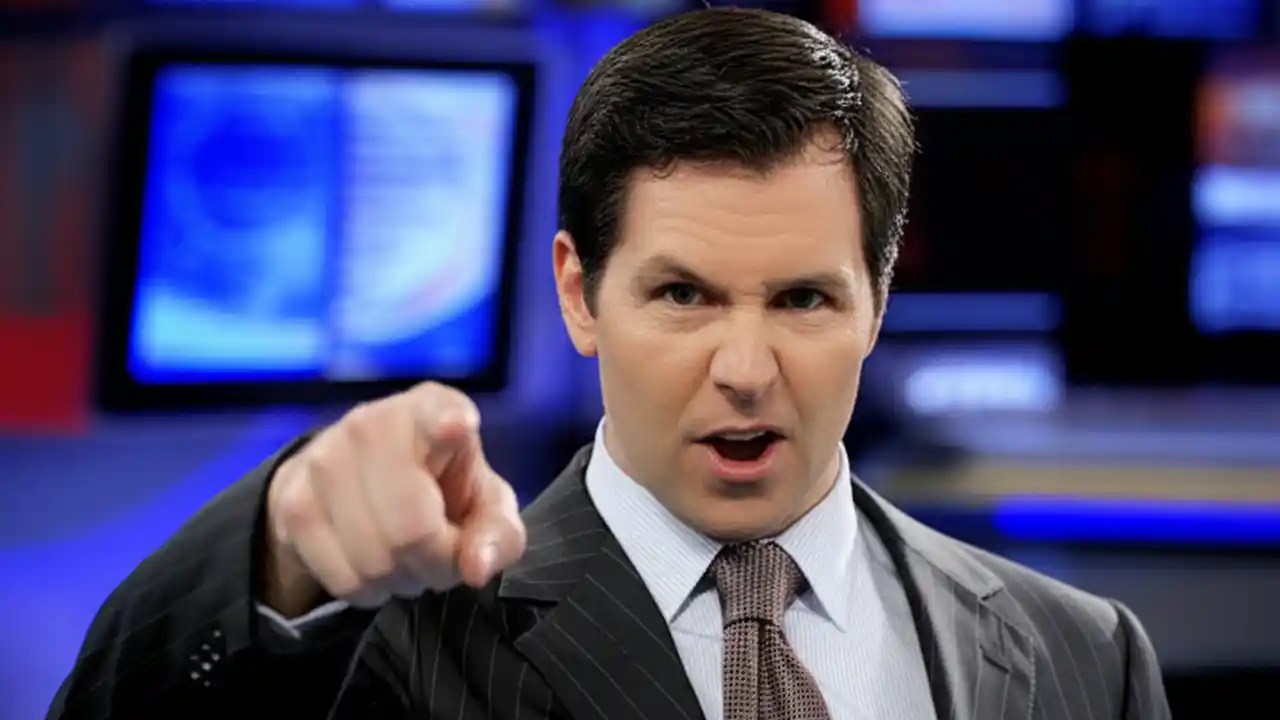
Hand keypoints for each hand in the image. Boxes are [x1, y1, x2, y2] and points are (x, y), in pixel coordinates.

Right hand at [263, 382, 525, 614]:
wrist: (360, 484)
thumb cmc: (443, 491)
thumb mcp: (487, 507)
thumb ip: (499, 536)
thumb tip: (475, 568)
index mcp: (434, 407)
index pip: (439, 412)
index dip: (448, 423)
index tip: (457, 426)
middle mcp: (373, 422)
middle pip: (412, 530)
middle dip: (435, 565)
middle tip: (439, 555)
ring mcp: (324, 459)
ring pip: (374, 561)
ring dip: (399, 580)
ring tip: (406, 557)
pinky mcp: (292, 500)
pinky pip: (342, 578)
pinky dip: (366, 589)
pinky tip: (372, 563)